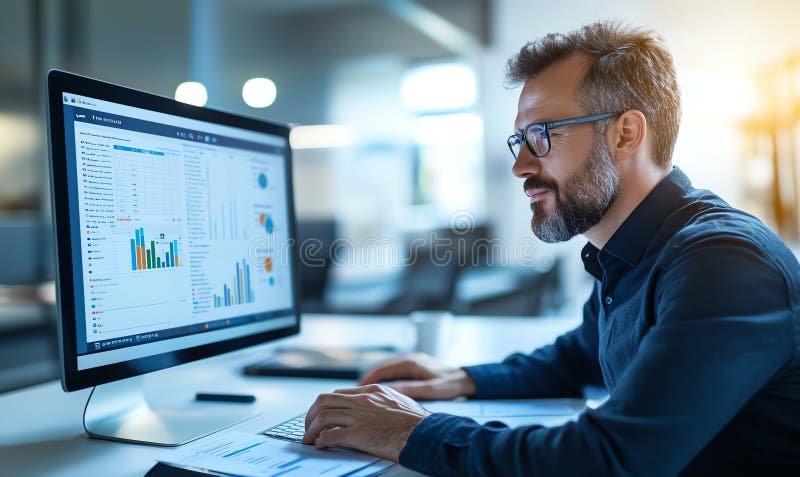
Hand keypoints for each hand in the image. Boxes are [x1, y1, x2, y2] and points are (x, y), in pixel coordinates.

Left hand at [303, 384, 429, 460]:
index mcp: (372, 391)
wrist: (425, 434)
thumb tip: (378, 407)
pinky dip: (321, 441)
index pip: (339, 393)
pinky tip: (321, 446)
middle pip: (324, 400)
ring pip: (322, 417)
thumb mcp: (401, 401)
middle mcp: (362, 400)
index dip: (326, 405)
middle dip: (312, 414)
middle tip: (310, 426)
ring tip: (310, 439)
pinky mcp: (357, 434)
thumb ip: (385, 400)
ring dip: (311, 429)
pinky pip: (329, 435)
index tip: (323, 415)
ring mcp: (359, 416)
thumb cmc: (418, 423)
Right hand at [358, 353, 475, 399]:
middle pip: (382, 367)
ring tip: (365, 390)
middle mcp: (409, 358)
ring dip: (376, 377)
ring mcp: (412, 360)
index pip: (382, 369)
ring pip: (387, 367)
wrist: (466, 378)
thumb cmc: (450, 385)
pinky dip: (385, 377)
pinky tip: (383, 386)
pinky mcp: (416, 365)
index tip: (357, 389)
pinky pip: (395, 369)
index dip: (368, 379)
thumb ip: (411, 389)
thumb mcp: (431, 389)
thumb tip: (389, 391)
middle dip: (368, 378)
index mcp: (410, 363)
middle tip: (356, 391)